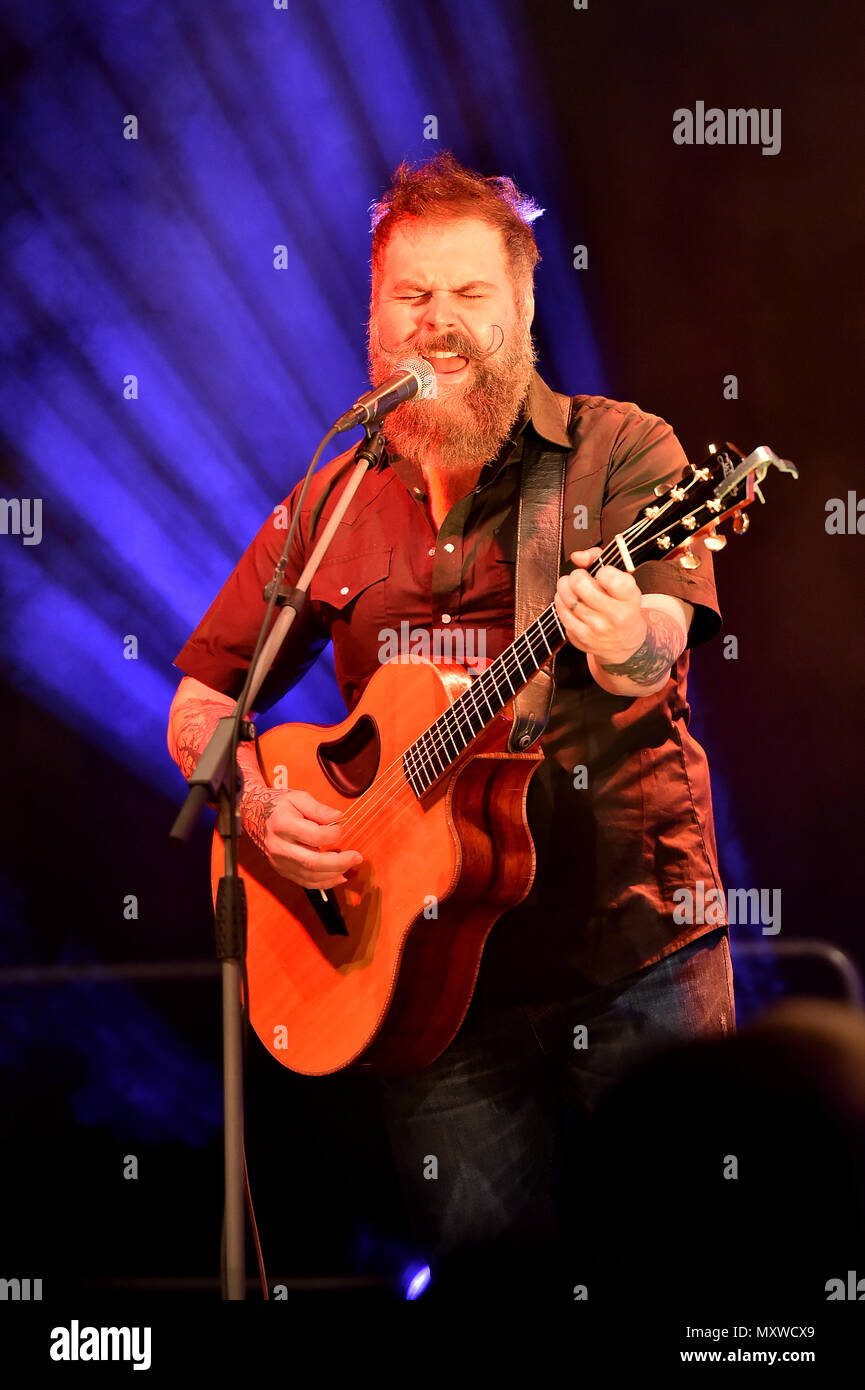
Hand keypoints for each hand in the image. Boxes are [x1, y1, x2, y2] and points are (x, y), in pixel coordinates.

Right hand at [243, 786, 362, 888]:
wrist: (252, 814)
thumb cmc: (278, 805)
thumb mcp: (298, 797)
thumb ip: (319, 809)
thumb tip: (338, 817)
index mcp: (282, 824)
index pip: (314, 836)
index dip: (333, 834)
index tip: (340, 827)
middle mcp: (278, 846)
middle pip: (313, 862)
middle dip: (340, 862)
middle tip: (357, 856)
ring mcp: (278, 861)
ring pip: (310, 876)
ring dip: (334, 874)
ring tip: (350, 865)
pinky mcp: (281, 870)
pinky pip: (305, 882)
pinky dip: (324, 883)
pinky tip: (339, 876)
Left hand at [554, 548, 646, 664]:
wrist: (624, 643)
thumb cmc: (622, 606)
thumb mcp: (623, 582)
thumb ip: (599, 560)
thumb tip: (577, 557)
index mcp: (629, 599)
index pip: (609, 577)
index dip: (602, 570)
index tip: (603, 574)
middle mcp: (614, 616)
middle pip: (580, 585)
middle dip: (576, 575)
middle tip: (580, 577)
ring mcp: (596, 628)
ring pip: (567, 597)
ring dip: (565, 586)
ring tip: (571, 586)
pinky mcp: (580, 637)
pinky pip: (561, 611)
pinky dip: (561, 601)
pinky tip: (568, 600)